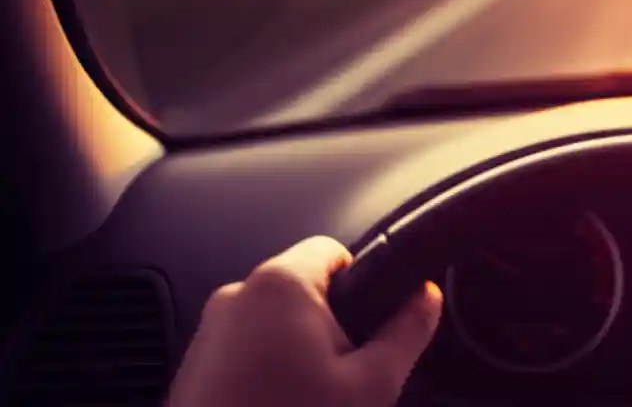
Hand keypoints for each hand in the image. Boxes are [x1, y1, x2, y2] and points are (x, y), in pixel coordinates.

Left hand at [167, 236, 441, 406]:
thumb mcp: (370, 385)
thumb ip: (407, 331)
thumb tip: (427, 297)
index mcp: (280, 285)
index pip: (334, 250)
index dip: (363, 283)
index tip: (370, 324)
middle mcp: (237, 296)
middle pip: (305, 289)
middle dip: (330, 325)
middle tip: (343, 375)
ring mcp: (209, 331)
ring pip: (275, 322)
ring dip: (298, 350)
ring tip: (307, 397)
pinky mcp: (195, 365)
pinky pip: (245, 349)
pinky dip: (267, 369)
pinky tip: (277, 405)